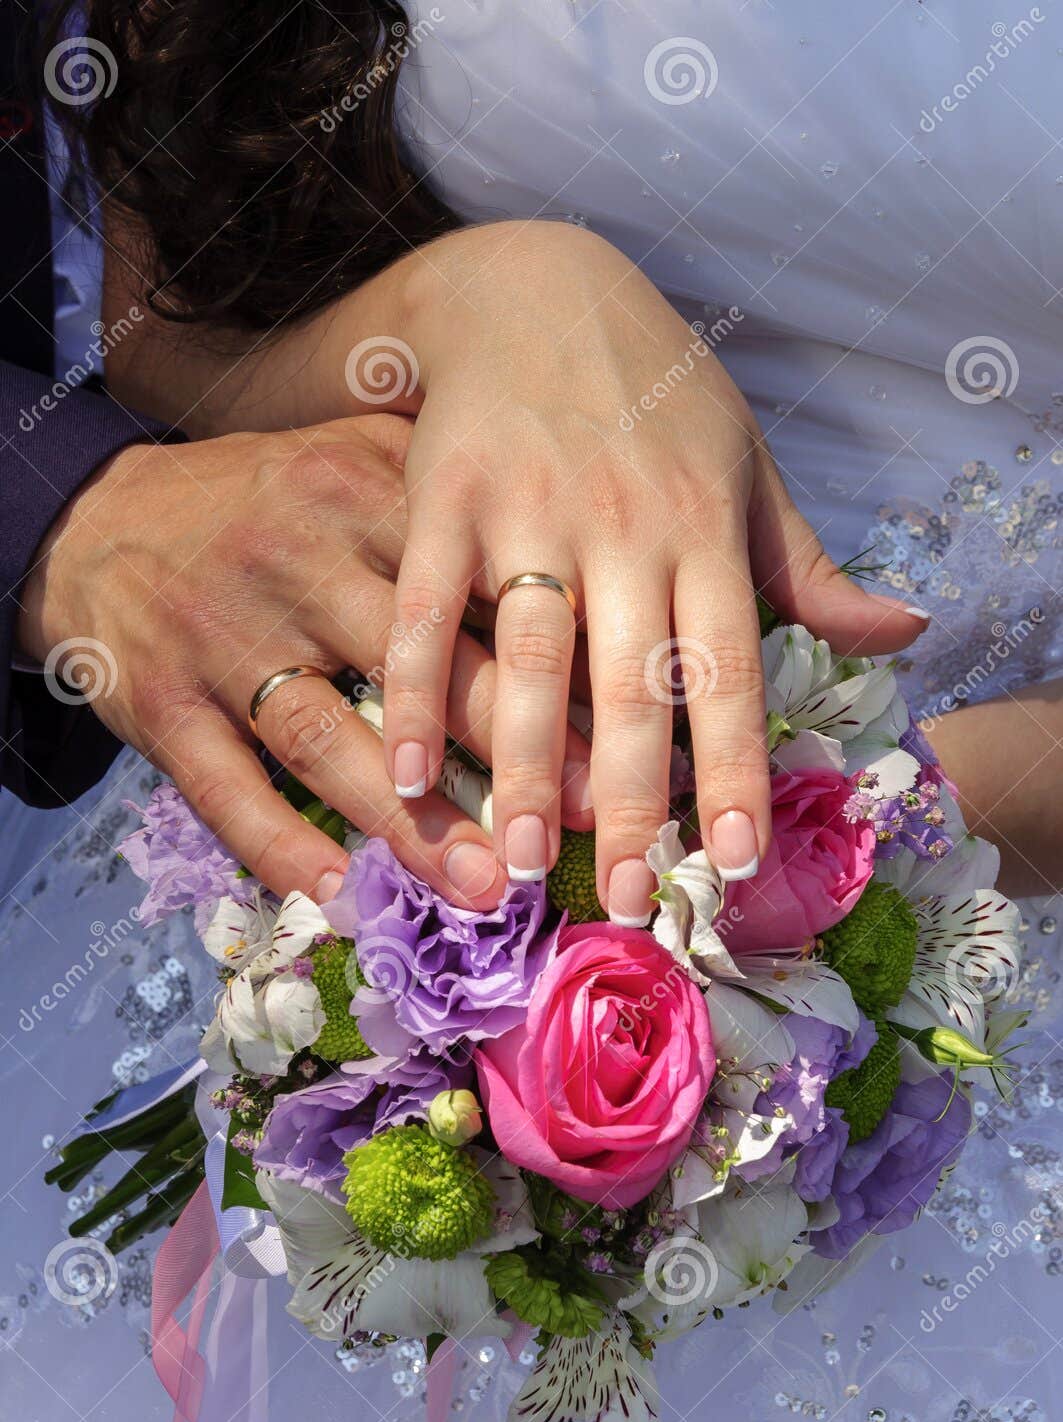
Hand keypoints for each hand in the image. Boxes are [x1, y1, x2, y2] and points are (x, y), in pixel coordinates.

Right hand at [17, 413, 591, 907]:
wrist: (97, 519)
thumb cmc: (260, 502)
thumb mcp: (354, 457)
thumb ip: (454, 497)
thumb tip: (587, 570)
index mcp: (362, 496)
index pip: (476, 590)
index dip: (556, 669)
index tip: (626, 738)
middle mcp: (295, 561)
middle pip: (416, 667)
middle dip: (509, 753)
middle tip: (578, 825)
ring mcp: (223, 636)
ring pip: (326, 736)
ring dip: (407, 821)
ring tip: (483, 886)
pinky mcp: (160, 701)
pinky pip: (222, 786)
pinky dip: (276, 843)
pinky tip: (336, 891)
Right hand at [369, 223, 928, 920]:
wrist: (532, 282)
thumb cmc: (654, 391)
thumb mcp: (745, 465)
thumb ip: (809, 566)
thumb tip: (905, 631)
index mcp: (703, 527)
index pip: (727, 667)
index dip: (734, 765)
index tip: (732, 858)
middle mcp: (623, 523)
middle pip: (629, 682)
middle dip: (628, 799)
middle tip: (622, 899)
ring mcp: (528, 508)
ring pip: (527, 657)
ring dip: (521, 768)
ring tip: (515, 865)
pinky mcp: (443, 495)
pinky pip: (425, 607)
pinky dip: (414, 689)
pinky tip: (409, 772)